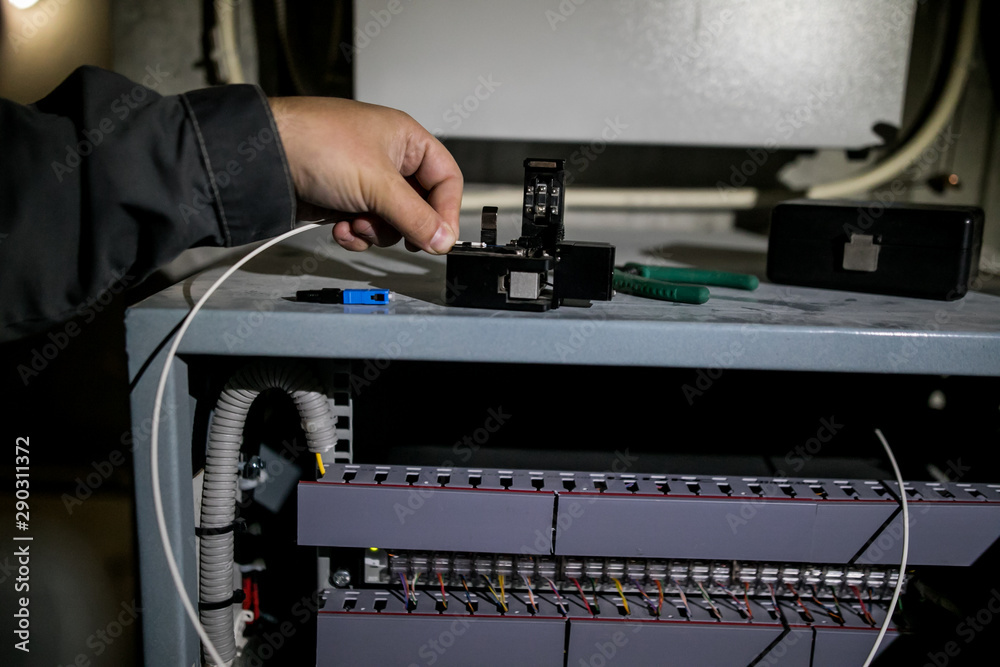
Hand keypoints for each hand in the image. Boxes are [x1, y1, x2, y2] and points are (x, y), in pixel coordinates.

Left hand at [268, 96, 461, 253]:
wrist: (265, 157)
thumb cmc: (316, 143)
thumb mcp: (377, 184)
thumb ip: (415, 216)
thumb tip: (442, 238)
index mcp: (406, 139)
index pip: (446, 178)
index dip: (447, 210)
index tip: (442, 238)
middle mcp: (389, 158)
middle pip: (420, 205)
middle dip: (405, 224)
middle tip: (404, 237)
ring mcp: (365, 181)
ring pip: (392, 221)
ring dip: (376, 230)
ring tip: (357, 221)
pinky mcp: (344, 200)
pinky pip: (366, 226)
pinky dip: (356, 233)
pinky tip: (340, 226)